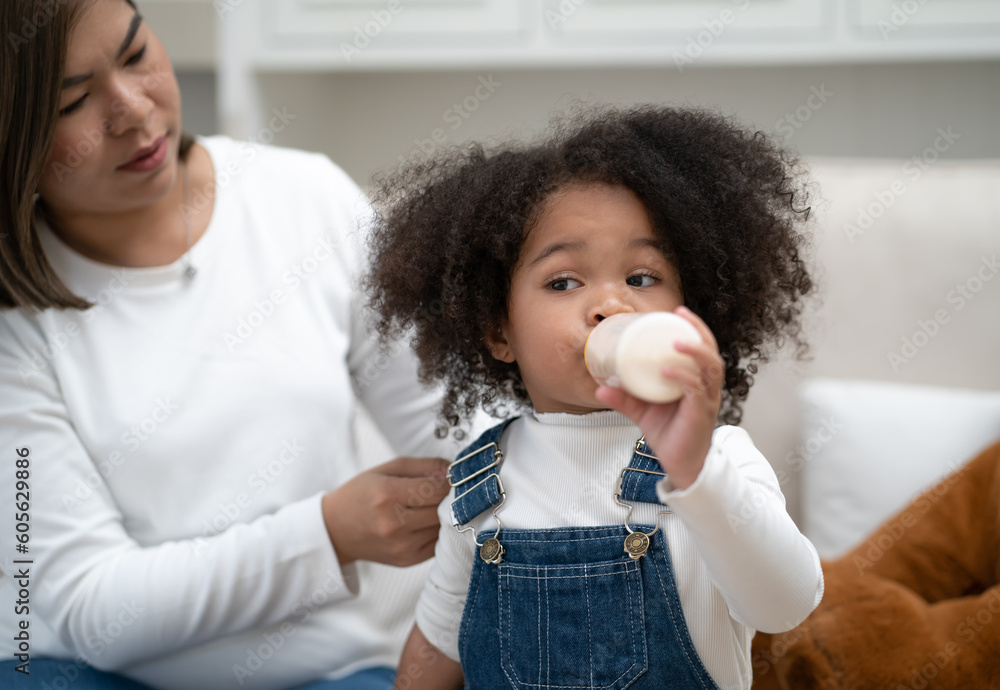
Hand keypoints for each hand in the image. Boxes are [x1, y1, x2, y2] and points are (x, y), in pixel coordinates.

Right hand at [322, 456, 449, 566]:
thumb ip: (424, 466)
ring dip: (446, 516)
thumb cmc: (361, 494)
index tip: (451, 477)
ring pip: (444, 528)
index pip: (437, 489)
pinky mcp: (408, 560)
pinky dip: (439, 532)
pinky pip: (439, 544)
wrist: (336, 530)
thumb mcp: (387, 469)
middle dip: (450, 498)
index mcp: (387, 495)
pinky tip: (427, 522)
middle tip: (448, 490)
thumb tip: (454, 470)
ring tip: (434, 506)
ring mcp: (402, 546)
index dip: (451, 481)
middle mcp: (394, 524)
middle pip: (444, 509)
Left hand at [595, 306, 723, 490]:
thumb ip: (624, 398)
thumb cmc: (668, 434)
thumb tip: (599, 386)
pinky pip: (696, 390)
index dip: (695, 328)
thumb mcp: (642, 412)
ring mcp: (705, 401)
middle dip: (699, 331)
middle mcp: (706, 388)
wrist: (680, 466)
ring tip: (677, 340)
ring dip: (695, 351)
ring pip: (710, 369)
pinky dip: (682, 377)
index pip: (703, 348)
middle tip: (681, 315)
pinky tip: (667, 370)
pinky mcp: (700, 415)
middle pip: (712, 353)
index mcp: (696, 382)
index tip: (678, 310)